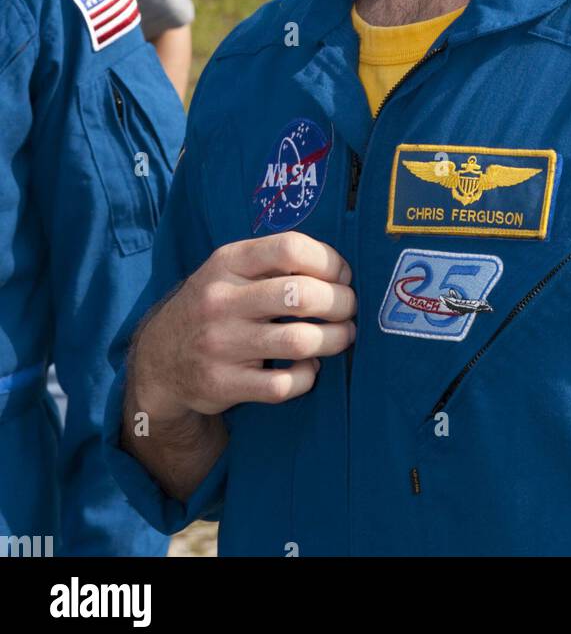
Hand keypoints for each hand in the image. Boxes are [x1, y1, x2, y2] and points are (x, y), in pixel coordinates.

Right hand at [131, 232, 355, 420]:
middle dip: (340, 302)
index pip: (290, 248)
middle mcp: (221, 300)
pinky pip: (283, 384)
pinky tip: (310, 367)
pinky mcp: (223, 385)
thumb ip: (274, 261)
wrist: (159, 360)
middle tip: (349, 308)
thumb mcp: (230, 270)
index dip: (329, 261)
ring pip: (299, 341)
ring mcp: (221, 344)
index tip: (342, 275)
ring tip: (344, 335)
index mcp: (227, 262)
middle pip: (301, 295)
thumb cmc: (213, 305)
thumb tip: (340, 270)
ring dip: (335, 339)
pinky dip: (308, 376)